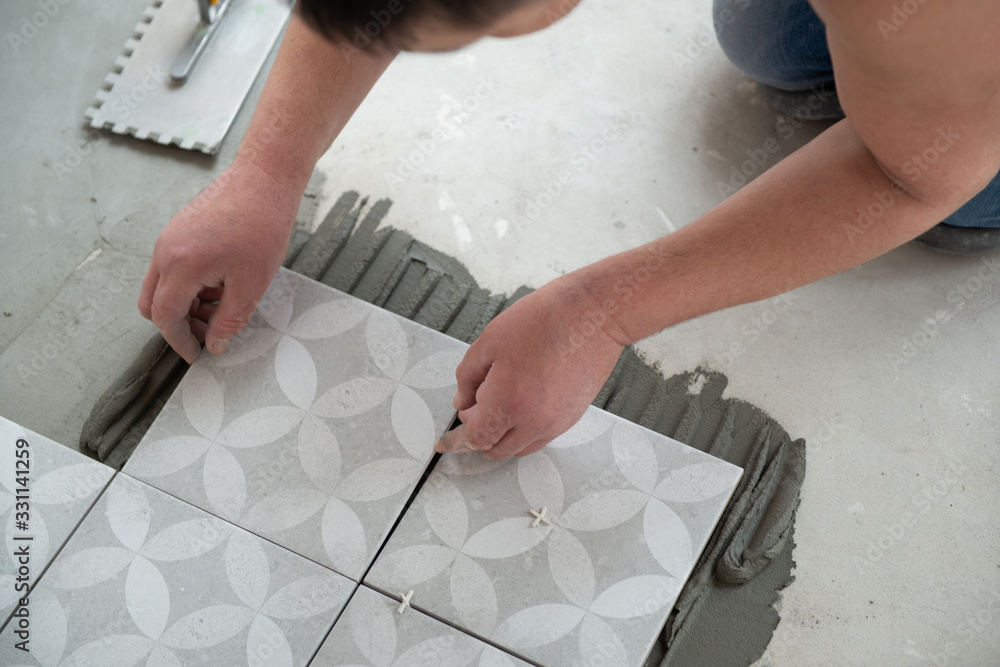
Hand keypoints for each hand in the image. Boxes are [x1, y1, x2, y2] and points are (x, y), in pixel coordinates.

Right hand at [138, 157, 301, 362]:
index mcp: (180, 265)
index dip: (179, 341)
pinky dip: (190, 284)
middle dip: (177, 325)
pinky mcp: (180, 230)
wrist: (264, 178)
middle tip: (208, 334)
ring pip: (163, 285)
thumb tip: (215, 343)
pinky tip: (222, 285)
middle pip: (153, 303)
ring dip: (186, 304)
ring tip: (224, 307)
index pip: (165, 317)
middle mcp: (165, 250)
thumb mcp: (252, 284)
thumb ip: (229, 320)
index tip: (195, 354)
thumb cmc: (262, 221)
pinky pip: (173, 267)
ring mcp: (170, 237)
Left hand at [435, 274, 626, 458]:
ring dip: (502, 436)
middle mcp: (533, 421)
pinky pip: (539, 438)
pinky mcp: (571, 418)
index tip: (445, 443)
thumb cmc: (545, 320)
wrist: (594, 315)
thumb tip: (462, 402)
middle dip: (478, 435)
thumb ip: (468, 378)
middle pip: (495, 449)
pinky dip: (523, 432)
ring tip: (497, 404)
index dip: (456, 441)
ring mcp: (555, 423)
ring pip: (518, 448)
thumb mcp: (490, 341)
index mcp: (507, 402)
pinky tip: (519, 406)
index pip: (474, 437)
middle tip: (472, 410)